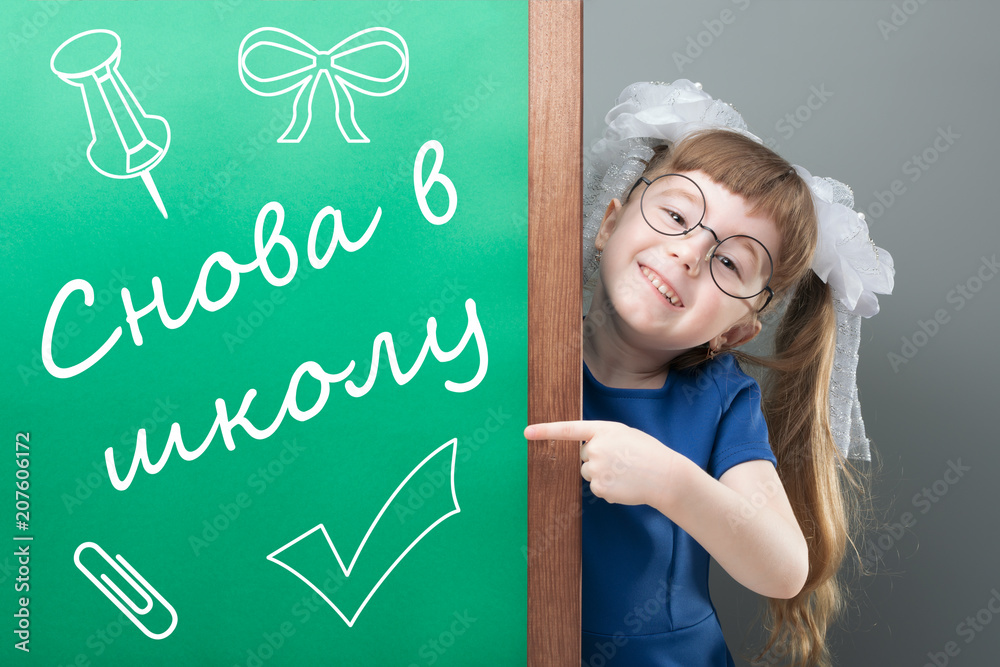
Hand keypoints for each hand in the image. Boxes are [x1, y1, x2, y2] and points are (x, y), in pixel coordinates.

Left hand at [524, 420, 675, 505]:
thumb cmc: (647, 452)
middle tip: (620, 460)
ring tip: (625, 472)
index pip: (568, 430)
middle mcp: (596, 448)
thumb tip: (585, 453)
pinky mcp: (599, 488)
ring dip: (602, 474)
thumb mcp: (625, 435)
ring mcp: (596, 469)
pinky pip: (596, 488)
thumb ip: (603, 438)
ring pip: (588, 473)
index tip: (526, 433)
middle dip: (597, 458)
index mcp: (603, 430)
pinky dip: (608, 488)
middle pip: (582, 455)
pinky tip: (624, 484)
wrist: (666, 476)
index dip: (545, 431)